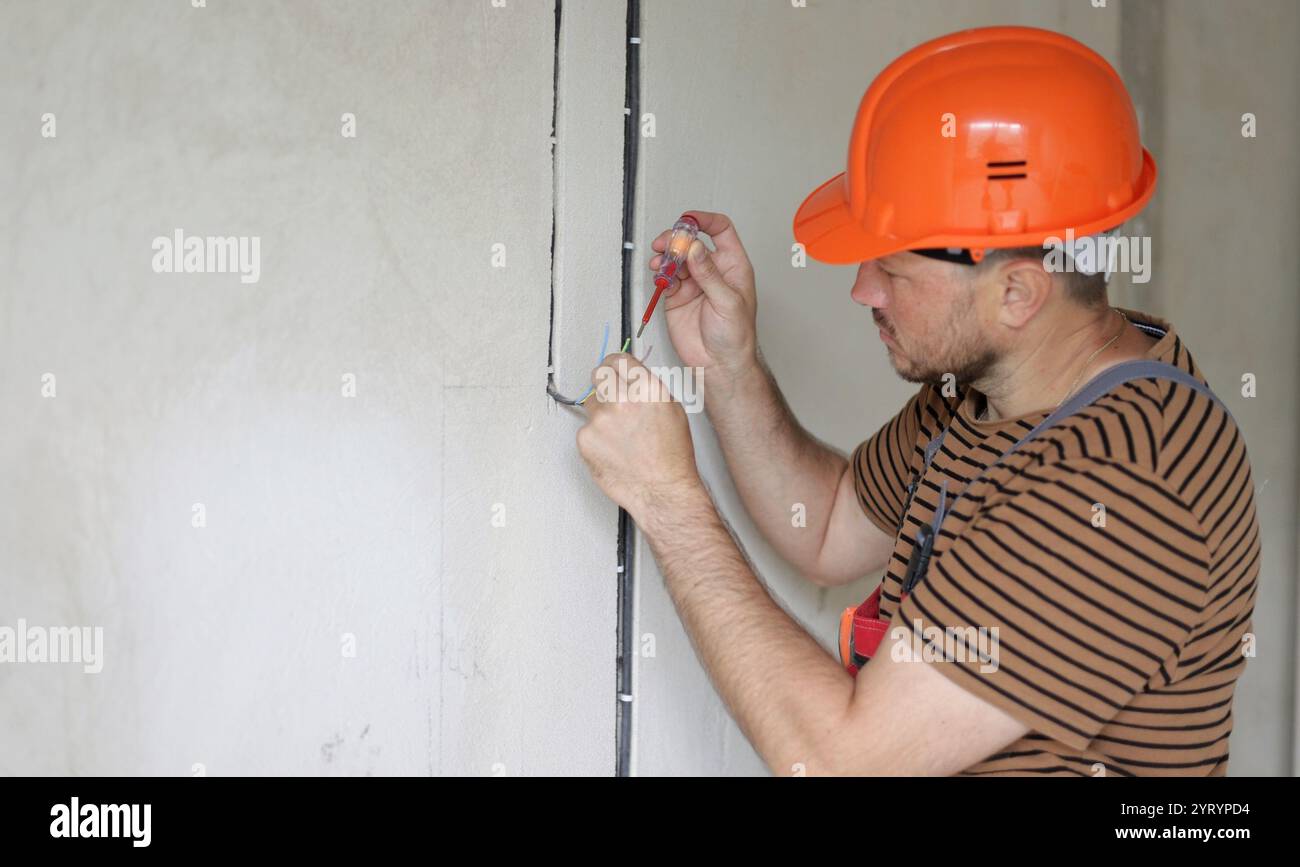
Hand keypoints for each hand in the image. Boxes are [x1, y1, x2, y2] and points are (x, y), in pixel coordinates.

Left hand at [576, 351, 702, 522]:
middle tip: (612, 400)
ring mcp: (600, 419)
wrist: (662, 491)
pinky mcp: (585, 439)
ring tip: (620, 435)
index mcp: (646, 388)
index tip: (612, 370)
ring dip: (601, 414)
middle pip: (598, 375)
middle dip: (604, 385)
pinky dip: (595, 438)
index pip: (617, 360)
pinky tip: (613, 449)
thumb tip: (631, 377)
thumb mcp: (672, 410)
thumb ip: (648, 388)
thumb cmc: (671, 457)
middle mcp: (622, 399)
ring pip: (590, 403)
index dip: (614, 366)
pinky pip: (585, 429)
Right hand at [649, 210, 757, 378]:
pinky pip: (666, 276)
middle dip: (677, 238)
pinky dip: (660, 273)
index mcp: (732, 266)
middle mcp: (712, 270)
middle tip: (666, 244)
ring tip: (659, 262)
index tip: (688, 220)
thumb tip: (695, 248)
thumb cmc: (735, 337)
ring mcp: (694, 282)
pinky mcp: (677, 295)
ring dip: (665, 255)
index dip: (705, 221)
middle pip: (692, 241)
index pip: (721, 230)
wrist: (719, 364)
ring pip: (676, 257)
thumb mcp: (727, 302)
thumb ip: (709, 274)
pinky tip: (659, 277)